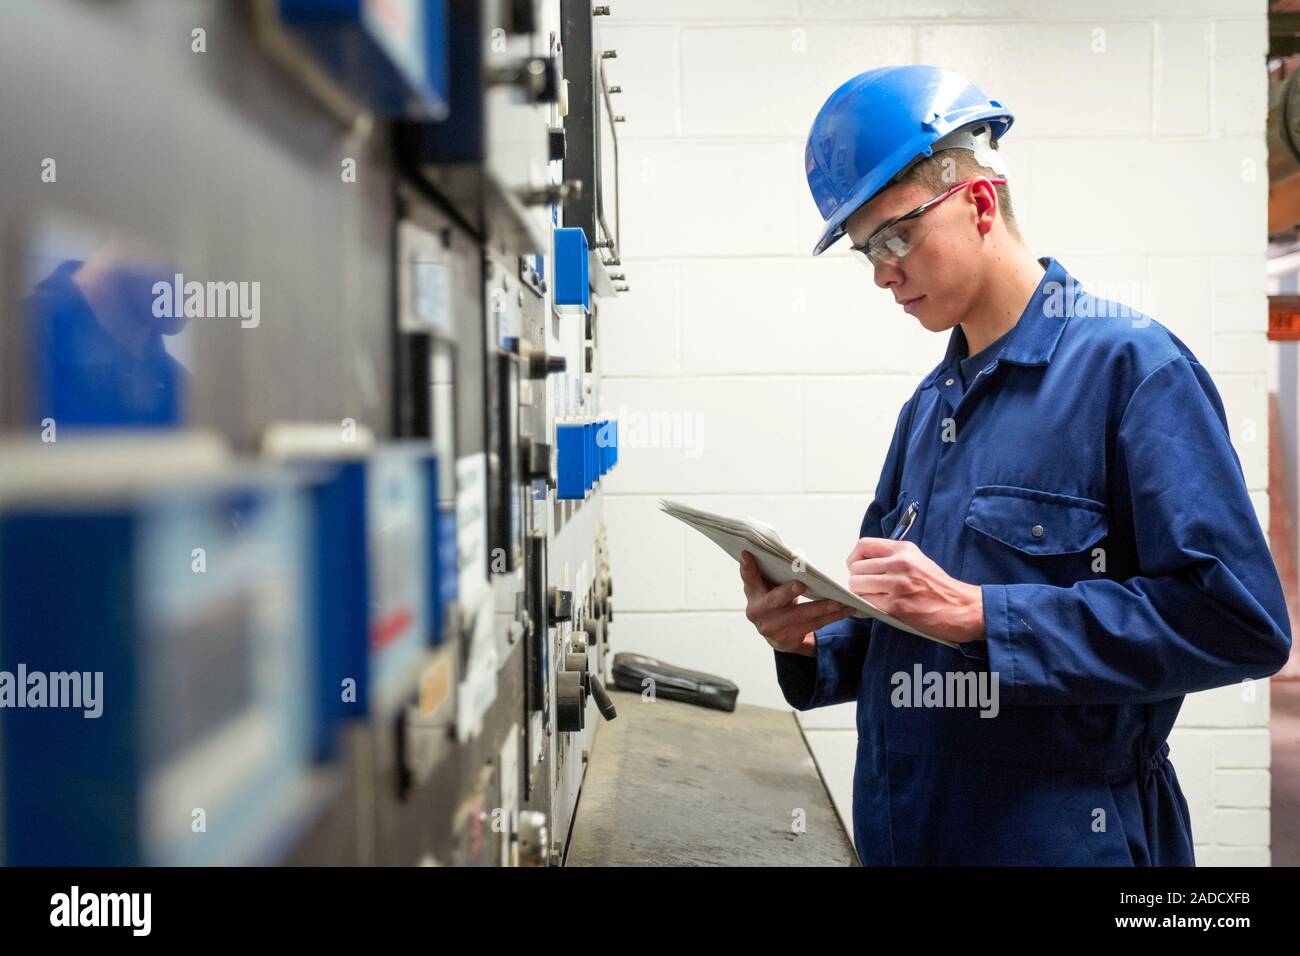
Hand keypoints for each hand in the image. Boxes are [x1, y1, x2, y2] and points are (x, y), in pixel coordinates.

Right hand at [739, 550, 856, 655]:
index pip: (748, 577)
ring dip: (823, 608)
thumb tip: (796, 557)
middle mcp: (758, 611)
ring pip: (800, 616)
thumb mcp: (772, 586)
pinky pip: (812, 626)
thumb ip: (776, 573)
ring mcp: (771, 628)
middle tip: (801, 584)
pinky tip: (844, 610)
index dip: (747, 567)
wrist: (776, 634)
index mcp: (753, 593)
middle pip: (774, 600)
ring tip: (842, 602)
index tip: (748, 554)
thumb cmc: (777, 600)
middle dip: (788, 592)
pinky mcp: (786, 640)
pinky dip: (830, 618)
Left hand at [845, 537, 985, 643]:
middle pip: (856, 567)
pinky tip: (877, 608)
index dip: (854, 558)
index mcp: (904, 550)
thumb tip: (863, 563)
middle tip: (866, 588)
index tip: (856, 568)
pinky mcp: (897, 606)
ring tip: (873, 598)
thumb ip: (892, 558)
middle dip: (857, 579)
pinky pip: (867, 603)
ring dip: (861, 594)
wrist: (962, 607)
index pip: (864, 546)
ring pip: (857, 585)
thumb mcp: (917, 561)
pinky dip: (867, 607)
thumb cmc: (939, 587)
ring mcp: (898, 585)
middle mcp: (900, 563)